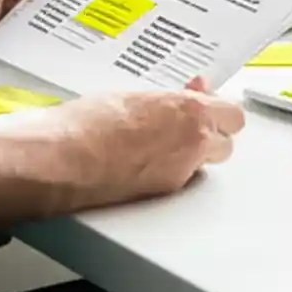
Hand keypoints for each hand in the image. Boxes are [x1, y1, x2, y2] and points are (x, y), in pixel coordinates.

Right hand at [51, 76, 244, 201]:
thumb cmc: (83, 125)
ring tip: (161, 146)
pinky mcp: (164, 194)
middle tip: (186, 126)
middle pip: (226, 142)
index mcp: (189, 110)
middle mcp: (193, 143)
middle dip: (210, 134)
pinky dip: (170, 172)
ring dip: (194, 155)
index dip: (217, 111)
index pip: (232, 113)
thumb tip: (182, 97)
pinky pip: (181, 180)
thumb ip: (167, 100)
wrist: (59, 160)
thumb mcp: (132, 97)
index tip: (205, 104)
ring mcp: (181, 172)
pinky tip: (144, 164)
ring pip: (205, 164)